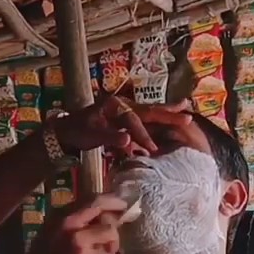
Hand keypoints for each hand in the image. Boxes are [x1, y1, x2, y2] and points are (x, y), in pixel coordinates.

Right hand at [26, 193, 126, 253]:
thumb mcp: (56, 234)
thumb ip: (76, 224)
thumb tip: (102, 219)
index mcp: (62, 215)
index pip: (91, 198)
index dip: (110, 200)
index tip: (121, 203)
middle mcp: (69, 221)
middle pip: (101, 207)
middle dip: (116, 216)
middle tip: (124, 222)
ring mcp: (77, 236)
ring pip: (110, 231)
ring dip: (112, 245)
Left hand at [52, 97, 194, 156]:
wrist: (65, 131)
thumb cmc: (77, 132)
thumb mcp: (91, 135)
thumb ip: (110, 138)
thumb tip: (128, 141)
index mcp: (114, 105)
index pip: (133, 120)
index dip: (142, 135)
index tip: (151, 149)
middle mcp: (122, 104)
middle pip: (148, 110)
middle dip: (168, 114)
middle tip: (188, 118)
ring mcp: (124, 110)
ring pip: (149, 112)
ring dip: (166, 113)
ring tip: (185, 110)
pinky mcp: (124, 118)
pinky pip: (144, 119)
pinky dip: (157, 119)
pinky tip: (170, 115)